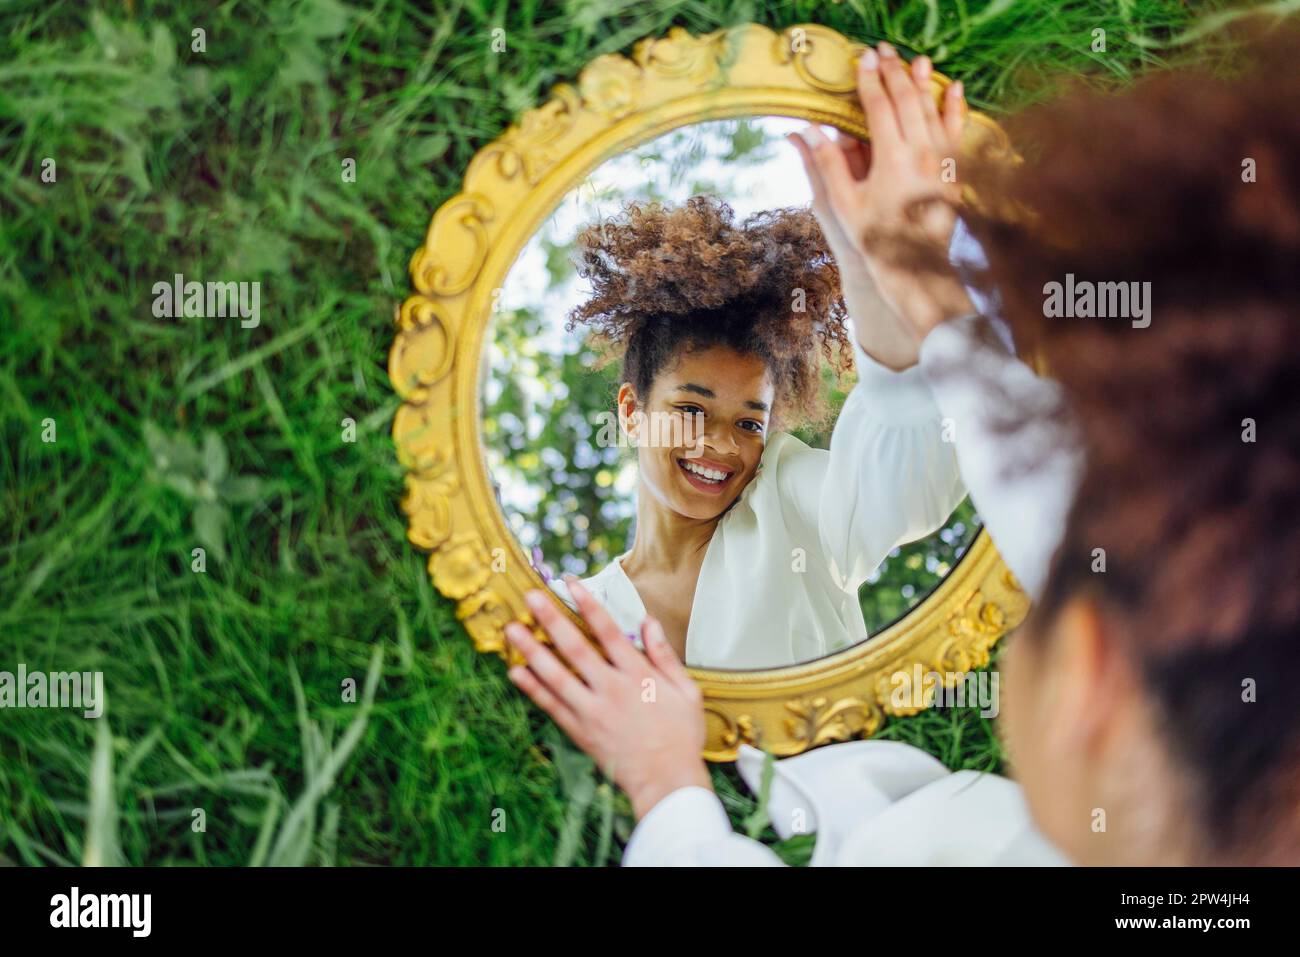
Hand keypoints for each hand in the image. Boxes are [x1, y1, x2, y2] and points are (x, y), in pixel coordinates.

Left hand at [505, 577, 710, 819]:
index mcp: (637, 675)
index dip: (587, 604)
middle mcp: (611, 689)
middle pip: (575, 648)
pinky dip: (532, 689)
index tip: (570, 583)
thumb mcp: (687, 691)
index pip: (607, 631)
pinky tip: (516, 672)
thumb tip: (649, 622)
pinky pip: (551, 706)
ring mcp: (592, 711)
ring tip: (512, 630)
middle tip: (529, 597)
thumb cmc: (681, 736)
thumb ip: (665, 655)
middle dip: (551, 620)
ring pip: (556, 675)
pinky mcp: (580, 731)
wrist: (667, 781)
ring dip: (532, 651)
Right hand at [791, 43, 974, 351]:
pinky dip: (955, 107)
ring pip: (933, 110)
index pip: (879, 106)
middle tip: (883, 52)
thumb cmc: (874, 239)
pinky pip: (957, 130)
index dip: (869, 81)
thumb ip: (827, 163)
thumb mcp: (844, 203)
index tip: (862, 59)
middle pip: (907, 100)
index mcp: (890, 157)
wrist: (916, 269)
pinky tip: (954, 89)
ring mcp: (942, 161)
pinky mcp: (955, 172)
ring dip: (923, 82)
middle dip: (894, 72)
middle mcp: (921, 152)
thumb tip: (806, 130)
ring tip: (916, 60)